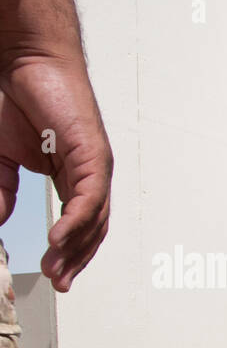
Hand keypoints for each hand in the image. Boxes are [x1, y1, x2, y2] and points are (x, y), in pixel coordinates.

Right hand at [0, 53, 112, 290]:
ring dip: (76, 247)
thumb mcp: (3, 158)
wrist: (29, 64)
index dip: (70, 253)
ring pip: (93, 218)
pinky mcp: (95, 155)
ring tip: (58, 270)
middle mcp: (91, 177)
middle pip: (91, 230)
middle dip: (76, 259)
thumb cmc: (22, 103)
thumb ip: (2, 192)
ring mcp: (97, 167)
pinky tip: (61, 240)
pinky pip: (89, 198)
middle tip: (60, 283)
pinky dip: (76, 221)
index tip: (57, 276)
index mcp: (74, 179)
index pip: (79, 226)